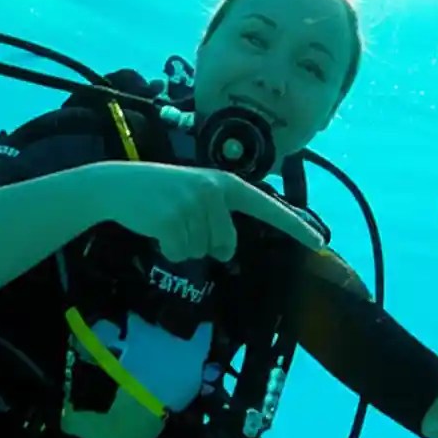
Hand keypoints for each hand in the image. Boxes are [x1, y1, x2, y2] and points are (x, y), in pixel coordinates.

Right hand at [87, 161, 325, 261]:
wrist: (118, 184)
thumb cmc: (162, 191)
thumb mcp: (197, 192)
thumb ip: (219, 214)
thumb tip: (227, 250)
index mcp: (227, 184)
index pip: (268, 208)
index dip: (294, 226)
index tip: (320, 243)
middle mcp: (214, 191)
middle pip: (226, 244)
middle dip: (206, 243)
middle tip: (183, 221)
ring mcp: (193, 205)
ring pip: (202, 251)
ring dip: (184, 245)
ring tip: (168, 220)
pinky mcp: (172, 220)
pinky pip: (181, 253)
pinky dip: (168, 249)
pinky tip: (157, 228)